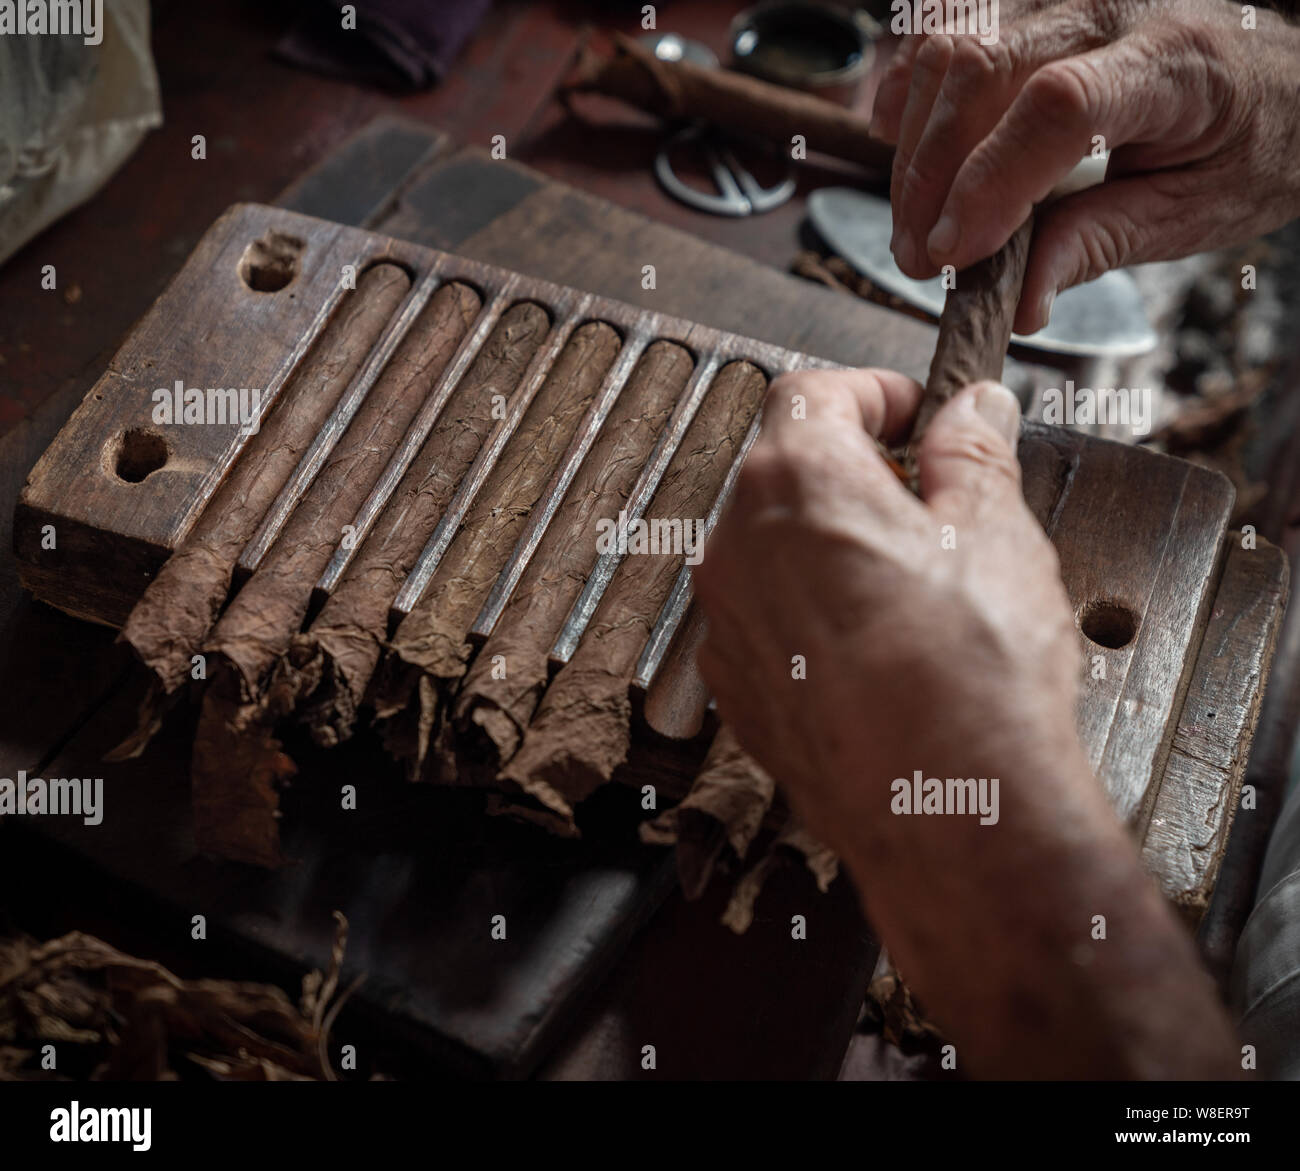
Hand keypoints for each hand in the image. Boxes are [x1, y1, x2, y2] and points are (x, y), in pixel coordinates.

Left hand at [693, 369, 1237, 1076]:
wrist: (944, 811)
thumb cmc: (970, 673)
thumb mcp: (995, 530)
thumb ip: (973, 450)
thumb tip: (973, 410)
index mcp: (795, 481)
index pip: (814, 392)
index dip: (874, 393)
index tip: (917, 413)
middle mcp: (738, 544)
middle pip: (783, 467)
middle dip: (853, 465)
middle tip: (925, 493)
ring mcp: (728, 620)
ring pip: (770, 545)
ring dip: (828, 537)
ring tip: (910, 575)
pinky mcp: (736, 684)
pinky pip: (765, 616)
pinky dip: (809, 606)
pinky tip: (875, 641)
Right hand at [870, 0, 1299, 332]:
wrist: (1283, 77)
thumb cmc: (1246, 143)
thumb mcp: (1192, 212)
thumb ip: (1099, 246)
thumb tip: (1019, 303)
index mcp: (1174, 63)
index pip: (1059, 106)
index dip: (988, 183)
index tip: (951, 257)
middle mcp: (1113, 5)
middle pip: (982, 68)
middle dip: (929, 178)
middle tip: (919, 262)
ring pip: (950, 47)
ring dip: (913, 146)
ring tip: (915, 223)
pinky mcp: (1034, 2)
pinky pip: (945, 26)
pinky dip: (911, 90)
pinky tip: (905, 145)